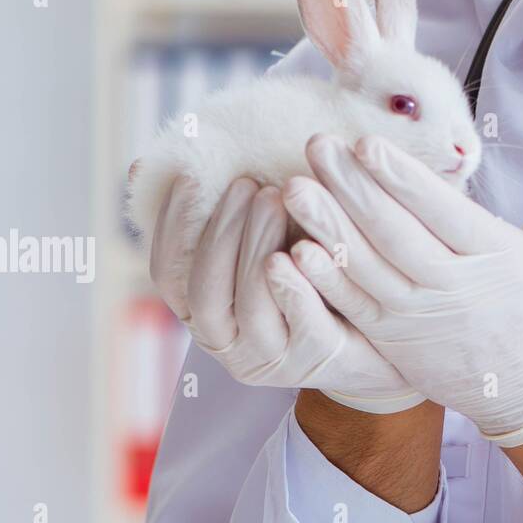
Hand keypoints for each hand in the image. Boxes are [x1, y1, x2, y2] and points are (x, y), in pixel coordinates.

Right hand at [146, 172, 427, 412]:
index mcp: (205, 310)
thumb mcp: (270, 234)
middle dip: (223, 231)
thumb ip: (229, 208)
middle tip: (247, 183)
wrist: (382, 326)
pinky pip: (300, 323)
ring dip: (256, 247)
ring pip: (250, 305)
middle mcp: (226, 341)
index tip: (190, 177)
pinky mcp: (314, 359)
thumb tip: (141, 164)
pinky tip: (302, 248)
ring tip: (276, 198)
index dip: (171, 227)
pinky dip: (295, 285)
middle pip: (205, 288)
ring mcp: (268, 357)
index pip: (169, 273)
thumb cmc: (312, 268)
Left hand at [274, 133, 522, 447]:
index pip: (441, 212)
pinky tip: (294, 250)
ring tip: (295, 187)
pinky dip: (324, 280)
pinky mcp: (393, 338)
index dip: (402, 179)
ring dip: (327, 227)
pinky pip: (353, 305)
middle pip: (393, 234)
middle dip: (351, 188)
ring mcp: (417, 317)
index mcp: (493, 257)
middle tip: (316, 146)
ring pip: (366, 268)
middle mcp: (452, 288)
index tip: (368, 142)